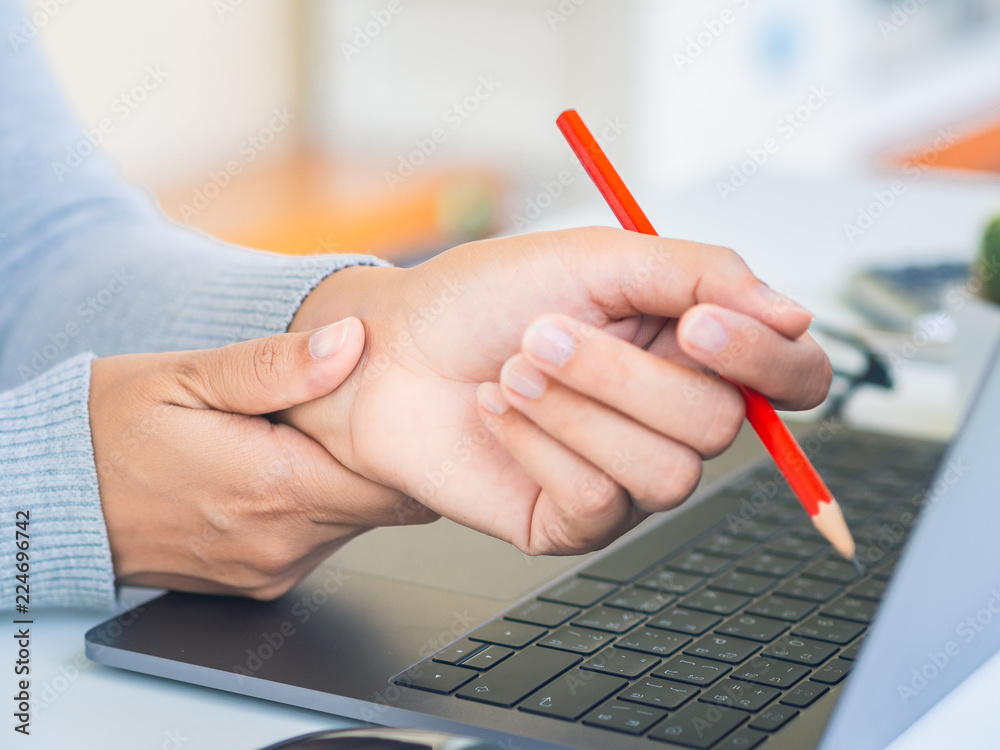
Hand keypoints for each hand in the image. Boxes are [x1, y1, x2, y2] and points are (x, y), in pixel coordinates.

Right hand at [89, 317, 434, 598]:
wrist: (51, 501)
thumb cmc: (111, 429)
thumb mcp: (188, 376)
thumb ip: (276, 366)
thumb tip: (350, 343)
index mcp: (274, 488)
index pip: (397, 483)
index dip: (417, 441)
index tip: (419, 402)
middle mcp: (281, 543)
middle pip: (384, 505)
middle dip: (389, 457)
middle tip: (380, 403)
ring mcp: (270, 570)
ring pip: (356, 524)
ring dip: (352, 480)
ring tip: (325, 430)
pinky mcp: (259, 583)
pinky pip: (320, 542)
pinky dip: (321, 505)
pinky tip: (292, 464)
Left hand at [284, 227, 831, 555]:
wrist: (395, 354)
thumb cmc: (483, 301)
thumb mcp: (594, 259)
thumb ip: (700, 274)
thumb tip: (795, 314)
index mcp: (690, 348)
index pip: (791, 377)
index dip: (765, 359)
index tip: (698, 326)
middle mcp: (670, 416)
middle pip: (721, 425)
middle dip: (623, 375)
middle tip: (545, 334)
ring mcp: (627, 474)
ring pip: (667, 474)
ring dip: (578, 410)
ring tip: (514, 369)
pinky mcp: (577, 519)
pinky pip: (596, 501)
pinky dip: (537, 446)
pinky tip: (496, 412)